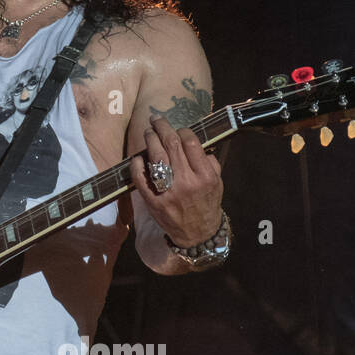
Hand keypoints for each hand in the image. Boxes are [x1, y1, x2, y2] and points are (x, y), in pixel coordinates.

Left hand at [129, 115, 222, 246]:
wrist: (197, 234)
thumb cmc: (207, 204)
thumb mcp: (217, 183)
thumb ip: (209, 162)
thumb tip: (196, 142)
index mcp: (205, 176)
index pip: (191, 142)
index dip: (182, 130)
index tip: (178, 129)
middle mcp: (187, 182)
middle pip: (171, 144)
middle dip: (162, 127)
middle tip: (156, 120)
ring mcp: (169, 192)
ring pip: (156, 157)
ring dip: (150, 140)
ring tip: (148, 133)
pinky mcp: (153, 201)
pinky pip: (141, 178)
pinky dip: (137, 164)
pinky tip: (138, 157)